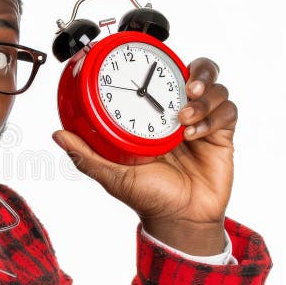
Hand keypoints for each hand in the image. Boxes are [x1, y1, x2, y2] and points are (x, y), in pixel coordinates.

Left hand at [54, 58, 235, 254]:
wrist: (179, 220)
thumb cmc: (148, 197)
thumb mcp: (112, 174)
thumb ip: (85, 155)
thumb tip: (58, 135)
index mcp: (152, 116)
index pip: (161, 78)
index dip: (163, 64)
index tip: (152, 64)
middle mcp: (178, 114)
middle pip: (196, 73)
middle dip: (196, 72)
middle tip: (185, 85)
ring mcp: (203, 123)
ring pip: (216, 89)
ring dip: (204, 98)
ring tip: (184, 117)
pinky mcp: (221, 136)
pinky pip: (227, 112)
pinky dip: (213, 117)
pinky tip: (194, 135)